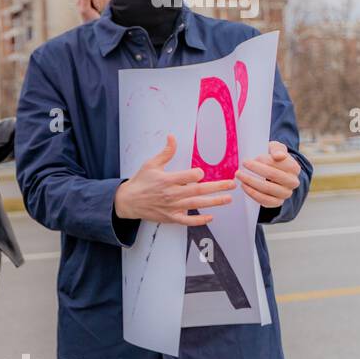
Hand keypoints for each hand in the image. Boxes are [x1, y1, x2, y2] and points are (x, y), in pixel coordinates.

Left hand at [77, 0, 108, 22]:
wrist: (100, 26)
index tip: (92, 8)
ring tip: (100, 10)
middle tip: (96, 11)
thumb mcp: (85, 11)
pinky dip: (107, 3)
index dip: (93, 0)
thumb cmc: (90, 20)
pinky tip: (104, 8)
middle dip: (98, 3)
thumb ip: (85, 0)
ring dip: (103, 4)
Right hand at [114, 134, 236, 225]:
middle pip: (198, 191)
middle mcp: (171, 194)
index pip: (189, 177)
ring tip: (228, 198)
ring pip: (197, 205)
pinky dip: (199, 220)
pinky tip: (210, 217)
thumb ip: (166, 152)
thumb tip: (172, 137)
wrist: (128, 201)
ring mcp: (172, 207)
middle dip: (217, 187)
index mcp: (167, 180)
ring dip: (214, 202)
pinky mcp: (170, 217)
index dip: (198, 174)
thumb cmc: (140, 182)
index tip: (202, 172)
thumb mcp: (151, 164)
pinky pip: (187, 221)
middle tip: (231, 184)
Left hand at [236, 141, 300, 207]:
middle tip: (239, 168)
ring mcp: (286, 193)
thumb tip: (278, 156)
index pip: (277, 163)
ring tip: (239, 176)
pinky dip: (253, 194)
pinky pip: (265, 201)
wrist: (273, 171)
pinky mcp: (278, 202)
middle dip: (254, 171)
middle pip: (272, 175)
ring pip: (268, 189)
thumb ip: (277, 149)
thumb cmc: (272, 157)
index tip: (246, 160)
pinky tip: (244, 186)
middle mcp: (293, 182)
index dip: (261, 161)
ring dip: (250, 182)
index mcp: (294, 168)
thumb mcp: (275, 148)